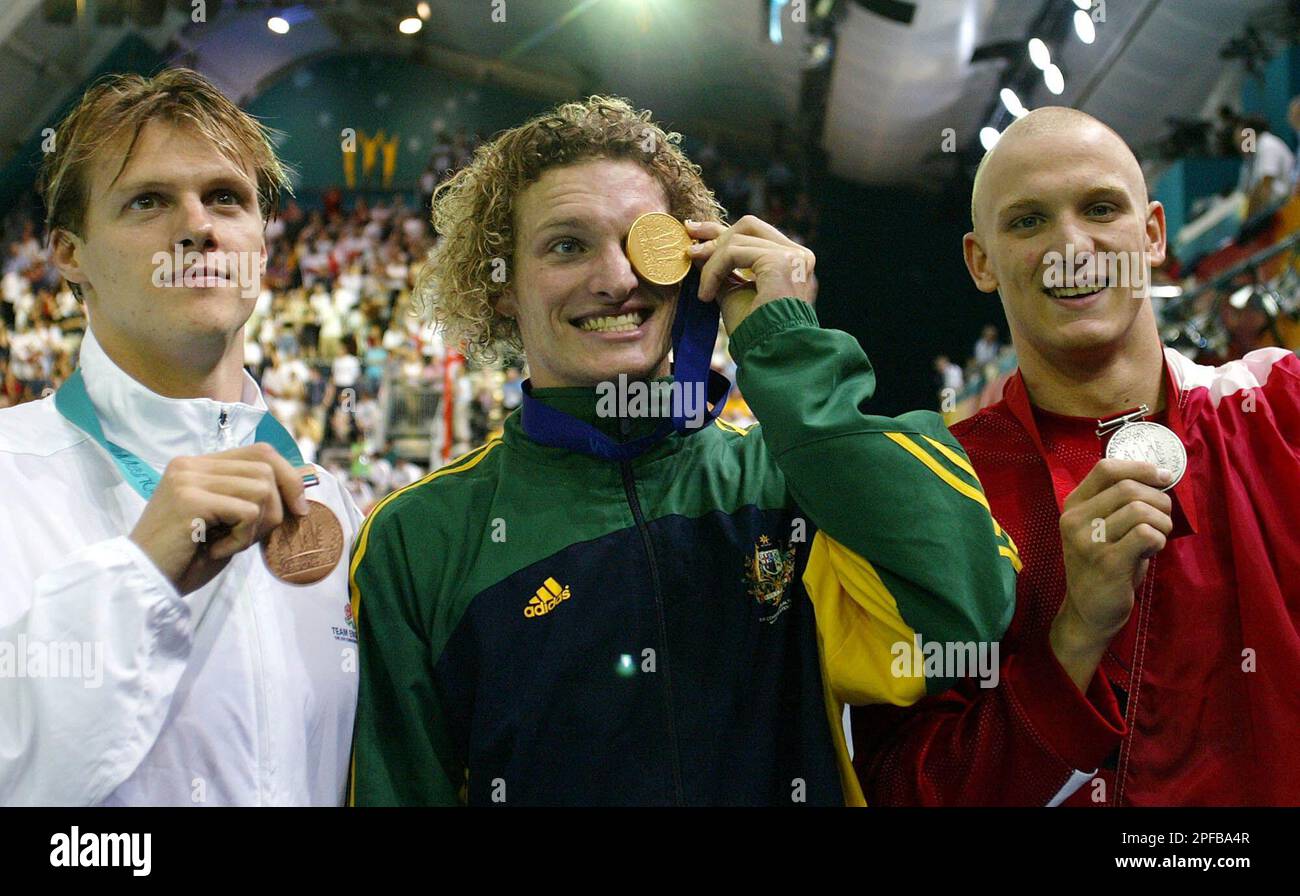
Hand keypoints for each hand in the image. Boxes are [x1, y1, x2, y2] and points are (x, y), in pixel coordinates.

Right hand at [129, 443, 310, 595]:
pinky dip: (242, 538)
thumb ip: (252, 497)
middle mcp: (191, 464)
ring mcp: (188, 479)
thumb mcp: (227, 519)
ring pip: (261, 489)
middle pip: (266, 467)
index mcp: (199, 464)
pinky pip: (247, 512)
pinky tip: (216, 550)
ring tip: (229, 543)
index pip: (261, 452)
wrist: (146, 581)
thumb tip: (301, 483)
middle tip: (254, 537)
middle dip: (276, 507)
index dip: (289, 477)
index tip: (299, 508)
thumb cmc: (187, 556)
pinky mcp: (190, 499)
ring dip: (256, 526)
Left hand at [684, 216, 817, 334]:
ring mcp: (791, 256)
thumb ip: (722, 269)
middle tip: (689, 248)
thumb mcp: (734, 292)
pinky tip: (706, 295)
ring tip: (701, 288)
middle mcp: (796, 254)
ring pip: (738, 238)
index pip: (753, 235)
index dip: (721, 232)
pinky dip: (714, 271)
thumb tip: (697, 249)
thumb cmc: (756, 332)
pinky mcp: (780, 261)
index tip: (693, 235)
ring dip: (711, 261)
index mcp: (790, 261)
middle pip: (749, 225)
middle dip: (714, 232)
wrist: (771, 355)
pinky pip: (734, 253)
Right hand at [1050, 458, 1172, 689]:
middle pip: (1129, 488)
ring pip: (1140, 510)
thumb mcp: (1101, 528)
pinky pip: (1146, 533)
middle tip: (1164, 518)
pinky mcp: (1107, 562)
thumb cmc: (1102, 565)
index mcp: (1073, 506)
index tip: (1162, 476)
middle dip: (1160, 500)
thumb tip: (1159, 476)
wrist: (1089, 612)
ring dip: (1162, 521)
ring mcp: (1088, 541)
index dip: (1140, 467)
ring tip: (1157, 536)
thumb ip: (1118, 503)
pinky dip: (1159, 539)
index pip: (1106, 468)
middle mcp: (1075, 520)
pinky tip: (1152, 550)